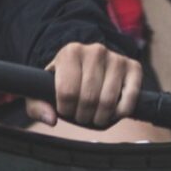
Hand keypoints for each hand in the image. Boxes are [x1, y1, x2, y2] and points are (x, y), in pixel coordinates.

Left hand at [31, 40, 146, 130]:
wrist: (88, 64)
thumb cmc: (65, 80)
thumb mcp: (43, 89)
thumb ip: (36, 105)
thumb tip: (51, 119)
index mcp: (70, 52)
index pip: (67, 91)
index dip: (66, 109)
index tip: (66, 110)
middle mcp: (95, 51)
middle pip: (88, 98)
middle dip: (83, 115)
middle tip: (81, 116)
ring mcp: (116, 58)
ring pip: (108, 101)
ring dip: (100, 117)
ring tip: (94, 117)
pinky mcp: (134, 67)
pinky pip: (130, 97)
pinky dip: (121, 112)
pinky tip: (112, 112)